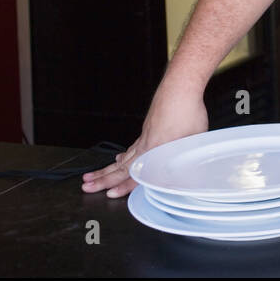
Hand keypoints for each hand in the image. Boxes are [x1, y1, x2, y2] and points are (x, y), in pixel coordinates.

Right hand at [81, 78, 208, 197]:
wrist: (180, 86)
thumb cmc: (188, 110)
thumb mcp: (194, 140)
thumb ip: (188, 159)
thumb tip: (189, 174)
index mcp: (155, 150)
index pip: (136, 174)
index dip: (123, 186)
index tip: (109, 194)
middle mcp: (146, 144)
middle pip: (121, 167)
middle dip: (102, 179)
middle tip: (86, 187)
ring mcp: (144, 135)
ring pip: (122, 157)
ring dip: (106, 169)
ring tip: (90, 177)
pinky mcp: (147, 128)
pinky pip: (131, 147)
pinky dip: (122, 156)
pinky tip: (118, 159)